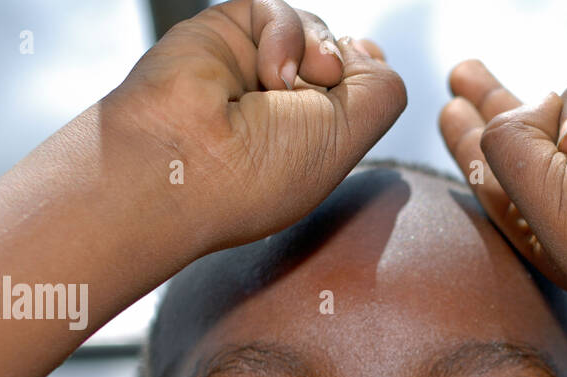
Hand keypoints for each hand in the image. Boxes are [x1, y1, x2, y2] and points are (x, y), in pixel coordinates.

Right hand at [107, 0, 405, 252]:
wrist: (184, 160)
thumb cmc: (262, 170)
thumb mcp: (350, 138)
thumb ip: (382, 90)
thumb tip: (366, 49)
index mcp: (309, 146)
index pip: (355, 93)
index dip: (365, 76)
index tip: (356, 80)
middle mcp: (281, 110)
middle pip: (338, 57)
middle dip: (340, 68)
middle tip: (322, 88)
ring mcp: (250, 71)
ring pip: (311, 30)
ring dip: (312, 49)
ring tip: (283, 86)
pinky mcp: (223, 35)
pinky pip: (274, 8)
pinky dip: (283, 33)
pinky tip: (267, 71)